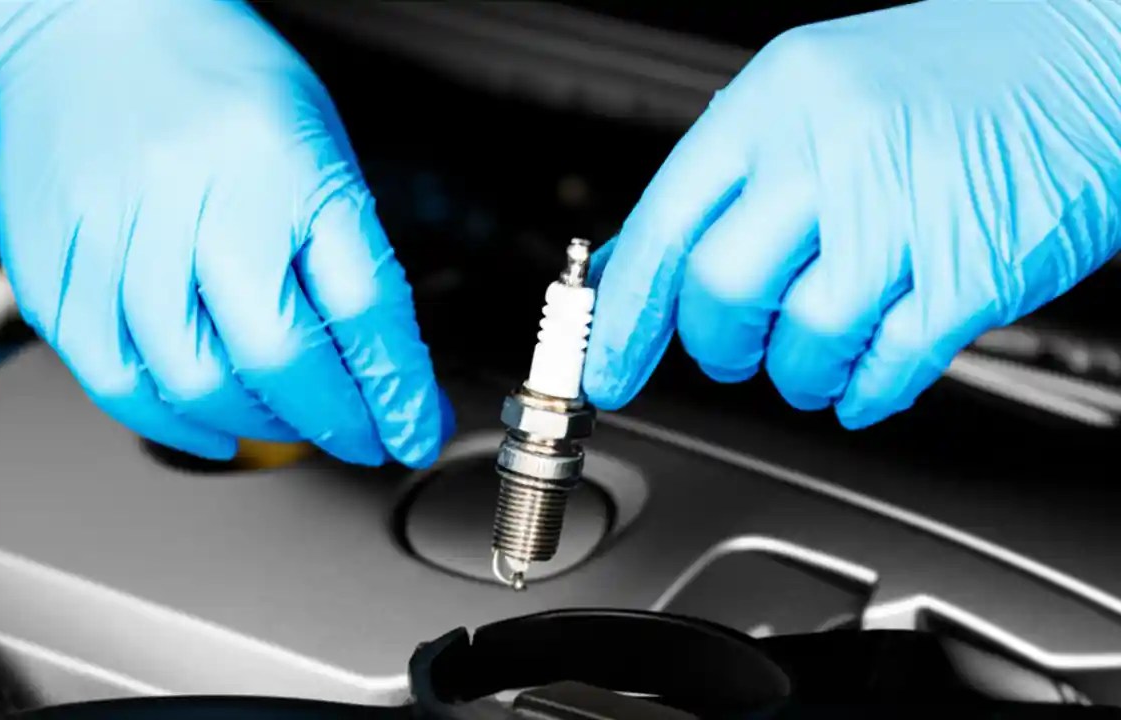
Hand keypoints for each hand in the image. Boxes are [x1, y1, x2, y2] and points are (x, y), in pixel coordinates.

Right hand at [0, 0, 451, 464]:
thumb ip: (342, 245)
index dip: (396, 387)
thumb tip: (381, 358)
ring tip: (280, 423)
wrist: (88, 19)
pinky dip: (161, 419)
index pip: (361, 302)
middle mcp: (196, 196)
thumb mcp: (313, 141)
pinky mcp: (52, 257)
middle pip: (273, 354)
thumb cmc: (212, 75)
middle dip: (328, 420)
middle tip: (351, 434)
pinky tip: (198, 424)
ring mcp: (115, 229)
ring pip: (187, 378)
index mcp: (282, 163)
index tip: (412, 429)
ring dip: (252, 425)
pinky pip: (105, 370)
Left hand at [584, 0, 1120, 427]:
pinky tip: (866, 375)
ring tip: (815, 352)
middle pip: (723, 294)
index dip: (624, 312)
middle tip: (734, 348)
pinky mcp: (972, 273)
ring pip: (802, 342)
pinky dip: (863, 392)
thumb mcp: (815, 92)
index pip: (666, 221)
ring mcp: (908, 212)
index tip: (604, 363)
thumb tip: (640, 262)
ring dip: (797, 374)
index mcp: (781, 98)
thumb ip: (729, 179)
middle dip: (718, 346)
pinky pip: (887, 368)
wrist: (1091, 51)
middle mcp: (836, 148)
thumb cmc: (951, 75)